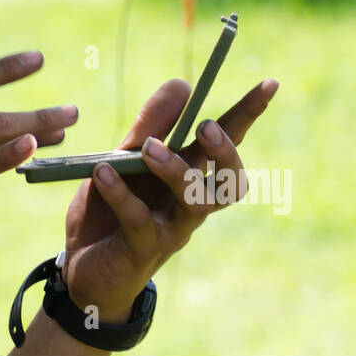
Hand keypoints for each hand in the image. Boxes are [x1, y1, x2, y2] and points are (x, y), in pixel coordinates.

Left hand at [60, 78, 278, 322]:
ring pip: (196, 202)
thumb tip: (183, 84)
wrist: (85, 271)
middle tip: (205, 126)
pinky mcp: (143, 249)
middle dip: (225, 152)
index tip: (269, 83)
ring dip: (176, 169)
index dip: (249, 115)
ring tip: (148, 147)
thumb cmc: (110, 212)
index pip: (227, 143)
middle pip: (231, 182)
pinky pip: (141, 220)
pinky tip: (103, 173)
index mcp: (191, 176)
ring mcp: (172, 229)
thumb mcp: (124, 160)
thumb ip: (150, 125)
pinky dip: (121, 193)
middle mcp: (191, 204)